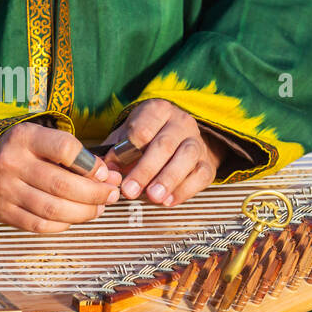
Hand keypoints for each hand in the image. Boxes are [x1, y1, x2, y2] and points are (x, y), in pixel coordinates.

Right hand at [0, 122, 121, 232]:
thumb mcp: (44, 140)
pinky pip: (41, 225)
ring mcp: (6, 190)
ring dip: (85, 212)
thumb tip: (109, 177)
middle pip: (63, 185)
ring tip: (99, 208)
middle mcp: (12, 163)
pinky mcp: (4, 212)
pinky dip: (65, 223)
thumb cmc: (24, 151)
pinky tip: (75, 216)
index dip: (92, 164)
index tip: (105, 173)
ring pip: (54, 209)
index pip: (64, 149)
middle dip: (96, 193)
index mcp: (24, 138)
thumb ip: (77, 156)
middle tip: (111, 194)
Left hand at [102, 99, 223, 206]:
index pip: (143, 129)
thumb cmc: (146, 142)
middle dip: (145, 170)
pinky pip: (201, 176)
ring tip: (153, 197)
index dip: (126, 151)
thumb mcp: (126, 138)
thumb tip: (103, 170)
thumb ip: (114, 153)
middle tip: (130, 191)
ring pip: (186, 158)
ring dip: (168, 179)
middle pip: (164, 145)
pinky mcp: (207, 163)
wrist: (180, 142)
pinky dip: (184, 190)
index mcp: (158, 111)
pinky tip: (168, 201)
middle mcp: (180, 123)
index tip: (113, 169)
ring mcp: (197, 142)